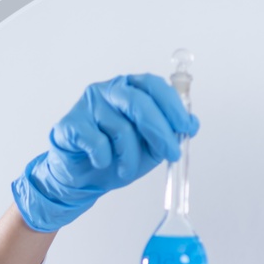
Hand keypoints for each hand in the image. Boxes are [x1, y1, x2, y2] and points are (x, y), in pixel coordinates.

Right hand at [11, 74, 198, 231]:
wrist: (83, 177)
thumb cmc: (117, 157)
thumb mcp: (151, 147)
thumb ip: (170, 133)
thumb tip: (192, 124)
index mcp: (130, 90)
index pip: (154, 86)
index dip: (173, 106)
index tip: (187, 127)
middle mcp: (108, 91)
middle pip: (139, 103)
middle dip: (160, 132)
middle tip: (172, 154)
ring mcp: (87, 105)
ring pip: (121, 128)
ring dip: (130, 156)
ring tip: (127, 170)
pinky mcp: (71, 124)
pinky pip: (98, 143)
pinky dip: (105, 159)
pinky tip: (102, 163)